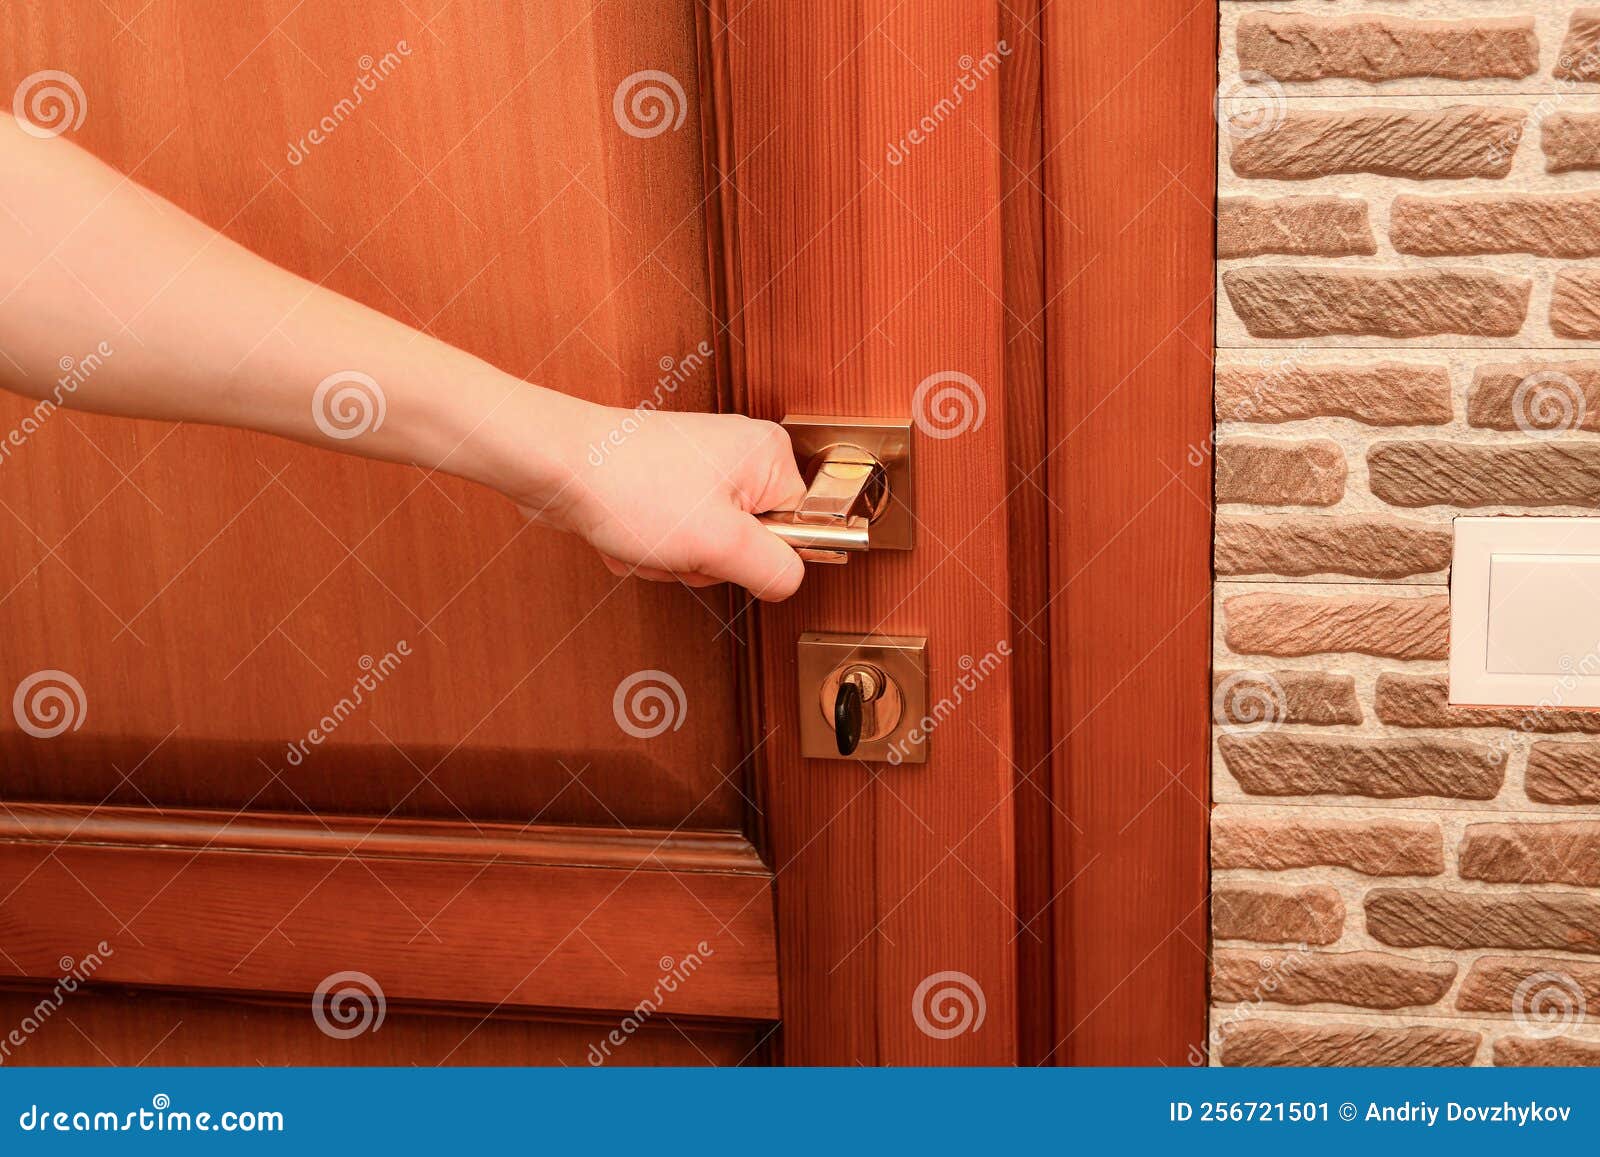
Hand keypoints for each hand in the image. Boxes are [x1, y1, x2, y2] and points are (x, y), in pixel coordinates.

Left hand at [518, 405, 809, 600]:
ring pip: (705, 549)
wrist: (553, 465)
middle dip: (704, 560)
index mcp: (766, 455)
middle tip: (678, 542)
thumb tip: (792, 581)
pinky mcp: (661, 485)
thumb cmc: (626, 486)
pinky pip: (672, 540)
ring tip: (646, 532)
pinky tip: (626, 530)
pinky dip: (647, 547)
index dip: (760, 555)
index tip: (724, 547)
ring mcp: (696, 470)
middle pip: (748, 545)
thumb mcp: (720, 543)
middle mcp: (736, 455)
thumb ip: (775, 569)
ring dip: (669, 559)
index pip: (799, 528)